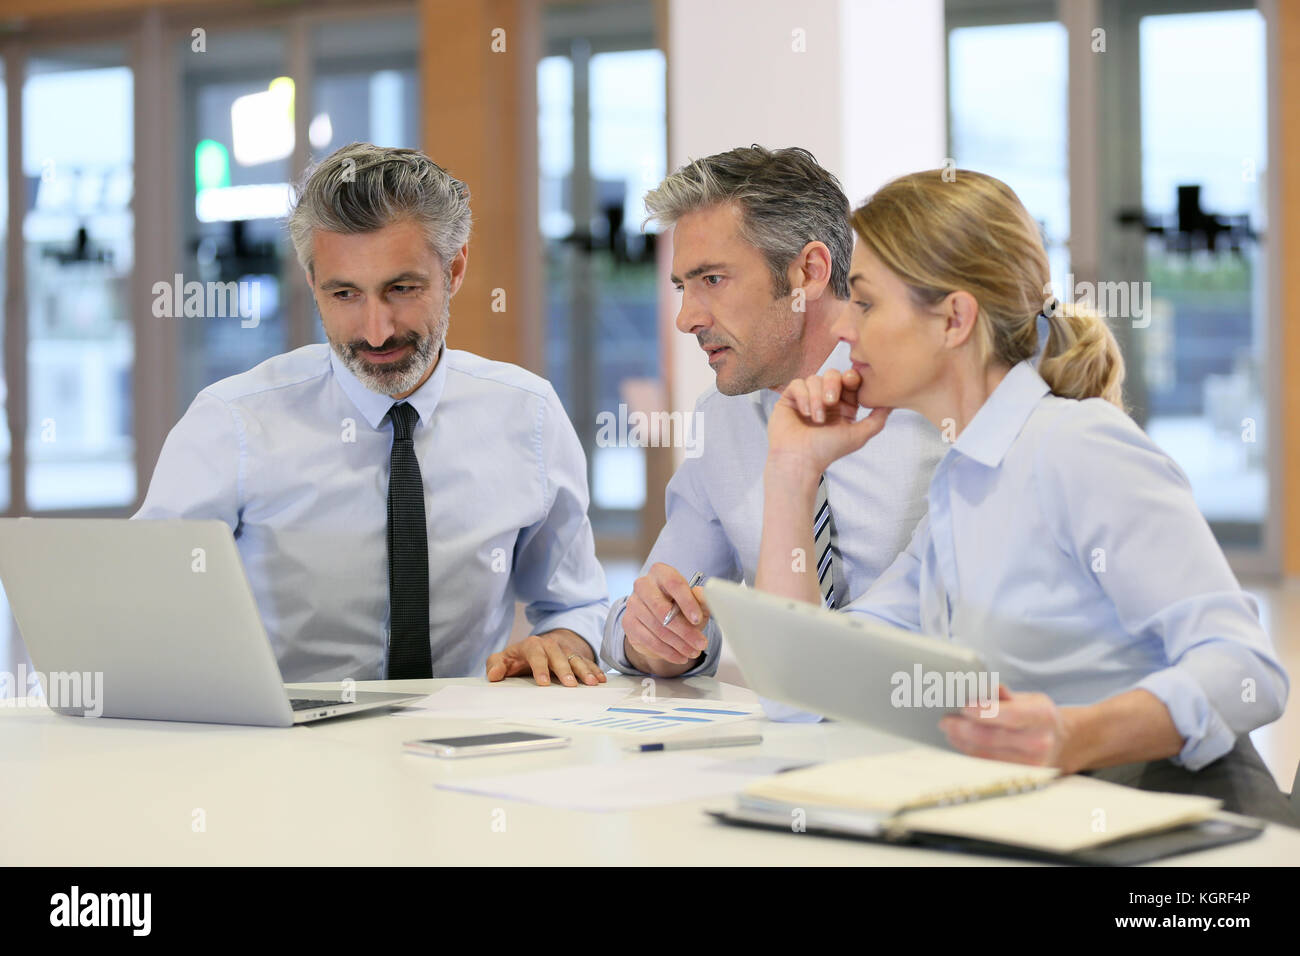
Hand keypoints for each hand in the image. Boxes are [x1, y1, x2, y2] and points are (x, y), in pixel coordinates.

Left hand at [485, 629, 606, 686]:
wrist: (537, 646)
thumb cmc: (517, 658)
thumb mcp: (503, 659)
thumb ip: (495, 665)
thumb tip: (494, 675)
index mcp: (531, 645)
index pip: (536, 654)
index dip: (540, 668)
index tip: (543, 684)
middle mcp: (550, 645)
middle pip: (559, 655)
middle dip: (565, 670)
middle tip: (570, 686)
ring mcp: (565, 650)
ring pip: (575, 658)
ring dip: (585, 670)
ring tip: (592, 683)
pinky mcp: (575, 656)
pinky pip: (587, 662)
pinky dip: (595, 670)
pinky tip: (600, 679)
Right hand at [624, 563, 709, 670]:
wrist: (660, 622)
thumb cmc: (679, 607)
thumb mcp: (695, 602)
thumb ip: (702, 598)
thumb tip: (707, 595)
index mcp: (661, 572)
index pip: (674, 583)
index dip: (687, 602)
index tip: (697, 619)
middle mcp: (643, 585)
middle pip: (663, 609)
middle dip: (685, 630)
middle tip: (701, 643)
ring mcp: (633, 603)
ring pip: (657, 627)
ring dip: (679, 644)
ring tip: (693, 652)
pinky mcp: (628, 622)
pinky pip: (649, 640)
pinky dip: (667, 651)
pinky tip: (680, 656)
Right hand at [767, 368, 891, 479]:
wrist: (799, 460)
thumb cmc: (827, 451)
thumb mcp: (859, 435)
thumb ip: (878, 419)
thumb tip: (892, 403)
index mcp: (843, 406)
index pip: (849, 381)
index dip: (851, 377)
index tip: (851, 382)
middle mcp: (825, 400)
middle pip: (832, 374)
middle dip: (833, 384)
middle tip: (831, 402)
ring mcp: (807, 398)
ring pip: (814, 378)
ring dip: (816, 397)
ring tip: (816, 419)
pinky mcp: (790, 398)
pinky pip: (797, 384)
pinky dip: (803, 396)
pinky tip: (804, 413)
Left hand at [939, 684, 1079, 771]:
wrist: (1059, 743)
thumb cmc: (1038, 717)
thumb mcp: (1029, 698)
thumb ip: (1006, 695)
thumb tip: (985, 688)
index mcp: (1042, 717)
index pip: (1012, 715)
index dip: (986, 712)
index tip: (964, 707)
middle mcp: (1039, 743)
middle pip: (992, 737)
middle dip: (964, 728)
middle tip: (946, 720)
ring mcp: (1030, 764)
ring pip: (986, 753)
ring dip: (962, 741)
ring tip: (949, 728)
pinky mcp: (1019, 776)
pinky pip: (988, 763)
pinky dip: (970, 751)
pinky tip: (959, 741)